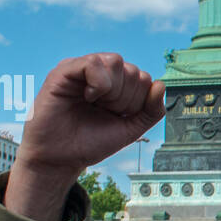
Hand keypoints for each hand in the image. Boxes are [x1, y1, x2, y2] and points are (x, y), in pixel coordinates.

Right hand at [6, 54, 164, 220]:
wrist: (59, 158)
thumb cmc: (90, 142)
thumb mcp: (129, 129)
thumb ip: (150, 111)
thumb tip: (160, 84)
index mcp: (116, 84)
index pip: (143, 79)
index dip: (137, 102)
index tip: (117, 116)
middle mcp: (100, 73)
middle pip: (133, 71)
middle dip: (125, 99)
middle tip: (104, 112)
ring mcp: (83, 69)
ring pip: (116, 62)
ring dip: (114, 90)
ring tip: (96, 103)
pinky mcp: (65, 71)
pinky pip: (94, 62)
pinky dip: (99, 83)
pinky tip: (89, 97)